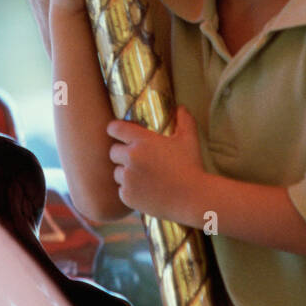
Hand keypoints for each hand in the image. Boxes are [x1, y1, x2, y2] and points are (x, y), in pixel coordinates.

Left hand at [106, 106, 206, 221]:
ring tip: (144, 176)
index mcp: (142, 141)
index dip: (114, 129)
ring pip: (117, 172)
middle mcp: (131, 158)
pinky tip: (146, 191)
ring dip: (126, 173)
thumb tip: (180, 107)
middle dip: (122, 153)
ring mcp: (128, 178)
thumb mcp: (189, 139)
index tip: (115, 131)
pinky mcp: (127, 196)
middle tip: (136, 159)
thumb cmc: (191, 167)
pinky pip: (122, 190)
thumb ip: (184, 120)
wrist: (192, 199)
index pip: (115, 128)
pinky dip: (130, 190)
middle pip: (113, 151)